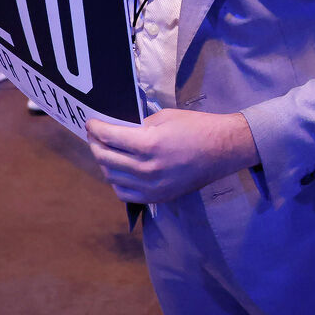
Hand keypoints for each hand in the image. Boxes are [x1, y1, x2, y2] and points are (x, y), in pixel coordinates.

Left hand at [85, 109, 257, 203]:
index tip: (90, 123)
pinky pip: (125, 193)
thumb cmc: (198, 127)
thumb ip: (139, 126)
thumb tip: (118, 130)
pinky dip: (117, 182)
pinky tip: (119, 171)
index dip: (96, 129)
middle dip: (95, 144)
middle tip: (94, 136)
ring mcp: (151, 186)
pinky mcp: (158, 197)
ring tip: (105, 152)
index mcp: (150, 144)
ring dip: (104, 163)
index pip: (110, 137)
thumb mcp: (166, 117)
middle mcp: (147, 168)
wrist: (224, 150)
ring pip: (112, 177)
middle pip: (105, 158)